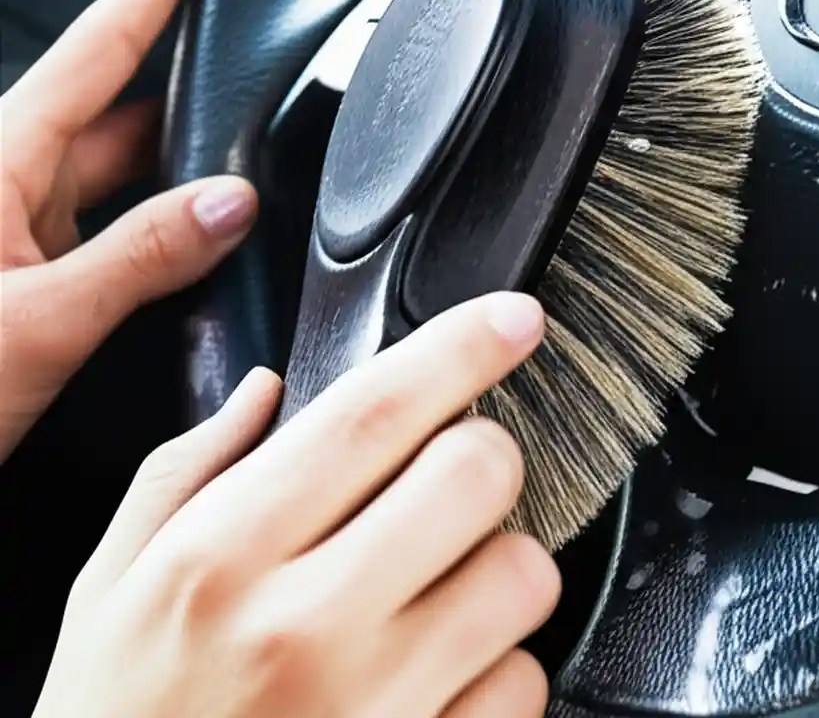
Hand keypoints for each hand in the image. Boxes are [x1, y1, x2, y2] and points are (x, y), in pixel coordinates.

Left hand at [0, 0, 258, 461]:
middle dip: (185, 103)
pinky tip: (197, 255)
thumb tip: (229, 204)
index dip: (144, 8)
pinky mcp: (29, 286)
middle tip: (250, 96)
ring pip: (116, 184)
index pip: (90, 58)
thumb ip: (144, 257)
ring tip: (247, 177)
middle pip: (114, 119)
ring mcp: (17, 240)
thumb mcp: (42, 320)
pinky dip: (161, 239)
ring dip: (178, 180)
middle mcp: (5, 192)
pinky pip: (112, 240)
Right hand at [36, 292, 560, 716]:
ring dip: (498, 569)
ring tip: (437, 594)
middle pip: (476, 476)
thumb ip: (188, 473)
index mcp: (222, 558)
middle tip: (451, 481)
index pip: (370, 414)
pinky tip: (438, 678)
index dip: (460, 347)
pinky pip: (526, 681)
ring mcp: (380, 705)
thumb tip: (266, 392)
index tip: (510, 319)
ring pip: (524, 576)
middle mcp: (307, 627)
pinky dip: (499, 669)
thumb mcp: (114, 588)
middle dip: (483, 458)